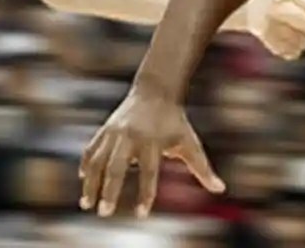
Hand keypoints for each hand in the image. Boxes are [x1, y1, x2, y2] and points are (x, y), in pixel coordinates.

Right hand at [79, 87, 223, 218]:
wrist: (155, 90)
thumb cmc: (175, 121)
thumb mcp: (190, 143)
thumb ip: (202, 168)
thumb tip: (220, 188)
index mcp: (152, 142)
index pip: (149, 173)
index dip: (146, 194)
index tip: (142, 214)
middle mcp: (131, 137)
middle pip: (117, 168)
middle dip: (109, 191)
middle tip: (104, 213)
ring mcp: (115, 132)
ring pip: (98, 161)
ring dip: (91, 184)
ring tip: (86, 204)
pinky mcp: (105, 129)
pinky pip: (91, 150)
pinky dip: (87, 165)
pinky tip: (84, 179)